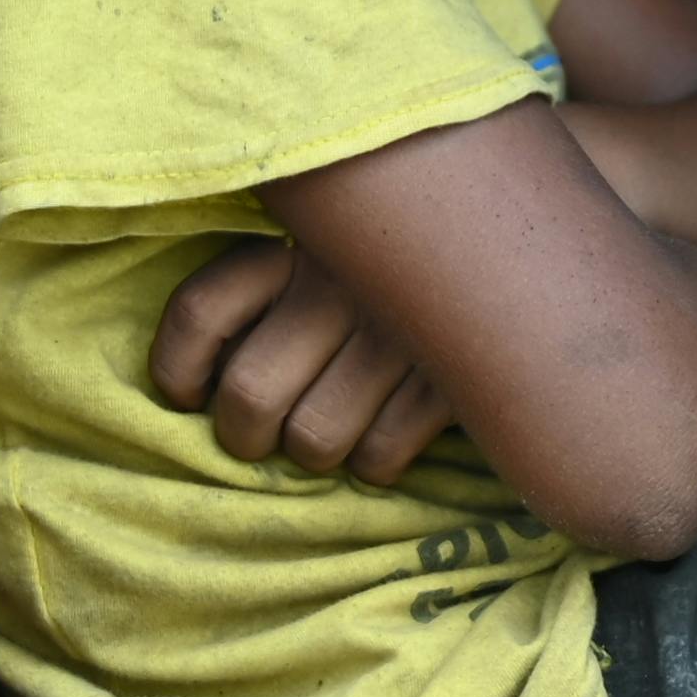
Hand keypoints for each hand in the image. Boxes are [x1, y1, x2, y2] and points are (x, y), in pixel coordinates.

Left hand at [150, 235, 463, 484]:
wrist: (518, 245)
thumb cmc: (393, 250)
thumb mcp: (327, 235)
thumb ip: (268, 279)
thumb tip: (202, 377)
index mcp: (298, 238)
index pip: (201, 313)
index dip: (178, 370)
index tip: (189, 394)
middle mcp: (343, 282)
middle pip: (250, 397)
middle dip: (243, 436)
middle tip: (259, 431)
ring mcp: (401, 334)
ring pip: (313, 440)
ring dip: (311, 450)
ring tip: (326, 428)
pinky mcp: (453, 379)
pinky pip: (381, 458)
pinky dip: (374, 461)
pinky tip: (382, 429)